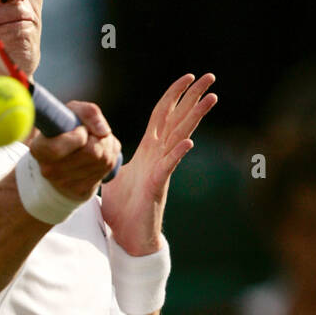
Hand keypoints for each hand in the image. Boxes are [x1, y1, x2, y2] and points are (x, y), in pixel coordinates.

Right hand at [30, 101, 121, 202]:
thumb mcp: (71, 112)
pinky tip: (98, 154)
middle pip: (92, 152)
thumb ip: (88, 113)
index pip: (59, 148)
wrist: (62, 160)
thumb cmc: (65, 131)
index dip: (78, 136)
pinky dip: (109, 155)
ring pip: (104, 159)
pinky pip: (108, 167)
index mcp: (39, 150)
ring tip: (95, 141)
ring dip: (106, 144)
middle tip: (91, 133)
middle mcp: (50, 170)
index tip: (80, 130)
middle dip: (98, 137)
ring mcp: (66, 184)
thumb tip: (104, 131)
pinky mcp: (82, 190)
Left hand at [100, 73, 216, 254]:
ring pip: (180, 137)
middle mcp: (158, 155)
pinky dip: (177, 154)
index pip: (162, 114)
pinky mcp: (157, 186)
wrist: (127, 238)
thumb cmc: (123, 209)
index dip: (174, 95)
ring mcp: (160, 169)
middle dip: (193, 97)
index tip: (188, 77)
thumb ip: (115, 156)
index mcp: (148, 149)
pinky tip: (188, 143)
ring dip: (195, 118)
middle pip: (178, 119)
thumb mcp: (115, 174)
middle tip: (211, 76)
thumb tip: (104, 145)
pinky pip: (168, 167)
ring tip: (212, 98)